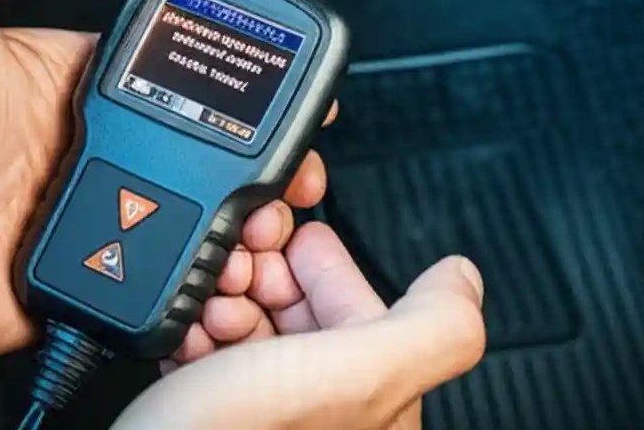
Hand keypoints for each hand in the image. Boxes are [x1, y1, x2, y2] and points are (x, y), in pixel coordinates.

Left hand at [0, 0, 333, 360]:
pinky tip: (222, 278)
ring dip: (235, 227)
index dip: (226, 83)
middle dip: (253, 165)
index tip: (272, 90)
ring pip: (189, 220)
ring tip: (267, 229)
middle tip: (288, 176)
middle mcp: (88, 150)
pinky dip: (194, 284)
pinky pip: (155, 281)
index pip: (169, 73)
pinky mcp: (88, 273)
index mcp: (69, 88)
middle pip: (196, 152)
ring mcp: (93, 214)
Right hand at [116, 223, 486, 428]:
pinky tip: (181, 331)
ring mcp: (262, 418)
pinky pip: (202, 359)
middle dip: (260, 272)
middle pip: (298, 310)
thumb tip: (462, 277)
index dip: (322, 261)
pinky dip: (187, 332)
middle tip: (233, 260)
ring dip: (220, 294)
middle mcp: (321, 414)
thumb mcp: (353, 377)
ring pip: (247, 330)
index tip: (284, 233)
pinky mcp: (203, 419)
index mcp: (371, 402)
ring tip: (204, 297)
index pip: (360, 306)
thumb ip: (428, 328)